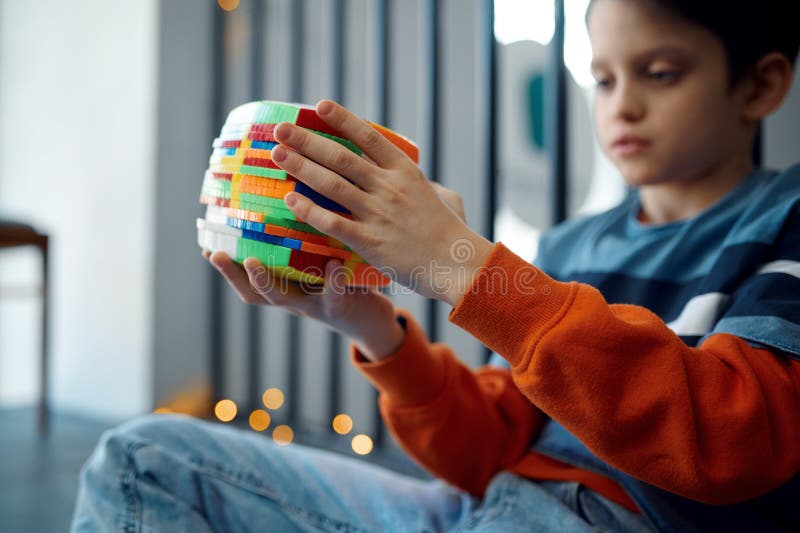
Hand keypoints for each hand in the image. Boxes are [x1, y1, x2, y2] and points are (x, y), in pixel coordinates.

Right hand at [204, 250, 404, 360]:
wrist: (373, 322)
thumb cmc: (346, 283)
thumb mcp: (320, 264)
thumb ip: (303, 243)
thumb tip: (288, 198)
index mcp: (285, 287)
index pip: (246, 279)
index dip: (225, 267)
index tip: (204, 246)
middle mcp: (293, 299)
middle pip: (253, 292)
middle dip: (232, 273)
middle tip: (214, 254)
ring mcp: (313, 305)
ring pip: (283, 298)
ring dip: (265, 281)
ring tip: (252, 262)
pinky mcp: (340, 308)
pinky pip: (334, 294)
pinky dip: (332, 280)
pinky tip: (333, 263)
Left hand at [272, 100, 493, 305]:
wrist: (457, 264)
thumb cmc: (453, 232)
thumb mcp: (445, 196)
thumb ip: (423, 185)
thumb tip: (416, 180)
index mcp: (405, 171)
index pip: (368, 136)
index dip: (342, 119)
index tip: (320, 106)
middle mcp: (388, 187)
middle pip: (340, 156)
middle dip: (307, 140)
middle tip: (281, 129)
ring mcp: (377, 213)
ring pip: (331, 184)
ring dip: (301, 167)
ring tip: (278, 155)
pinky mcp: (368, 241)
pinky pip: (331, 222)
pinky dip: (308, 210)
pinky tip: (290, 200)